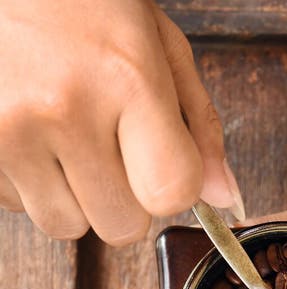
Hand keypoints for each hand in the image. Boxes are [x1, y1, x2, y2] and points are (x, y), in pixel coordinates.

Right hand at [0, 0, 242, 243]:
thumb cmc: (80, 0)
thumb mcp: (156, 42)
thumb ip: (198, 125)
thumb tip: (223, 197)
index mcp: (126, 78)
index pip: (170, 194)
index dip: (172, 189)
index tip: (162, 164)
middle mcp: (63, 109)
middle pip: (121, 226)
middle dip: (123, 199)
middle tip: (108, 145)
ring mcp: (8, 130)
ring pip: (66, 226)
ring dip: (74, 196)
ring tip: (64, 134)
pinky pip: (17, 207)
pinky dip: (29, 182)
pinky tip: (30, 130)